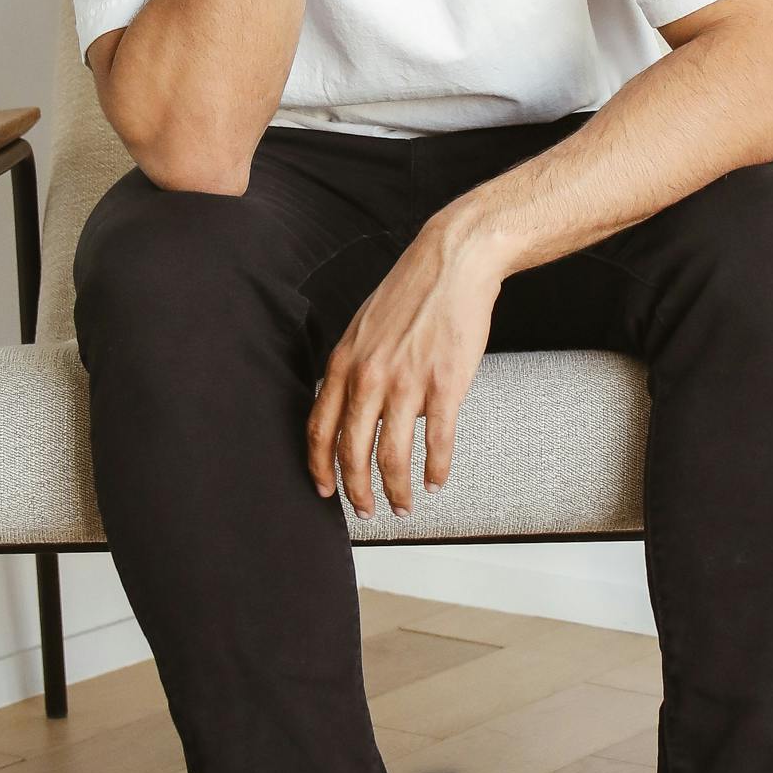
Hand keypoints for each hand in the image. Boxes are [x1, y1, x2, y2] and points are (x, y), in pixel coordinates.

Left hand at [308, 216, 505, 517]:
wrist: (453, 262)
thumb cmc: (412, 291)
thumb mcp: (365, 327)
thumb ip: (355, 369)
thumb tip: (360, 409)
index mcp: (345, 362)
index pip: (319, 428)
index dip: (320, 467)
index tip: (324, 489)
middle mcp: (369, 376)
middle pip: (352, 452)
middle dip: (357, 490)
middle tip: (366, 510)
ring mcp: (407, 383)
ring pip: (392, 456)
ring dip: (397, 490)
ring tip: (403, 505)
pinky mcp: (445, 386)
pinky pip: (437, 442)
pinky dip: (436, 469)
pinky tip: (437, 481)